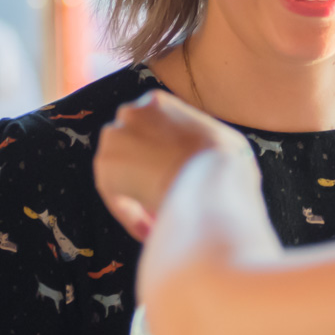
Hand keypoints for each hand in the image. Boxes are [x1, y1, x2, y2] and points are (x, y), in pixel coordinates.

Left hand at [95, 90, 248, 239]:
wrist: (213, 178)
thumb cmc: (229, 163)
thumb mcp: (223, 140)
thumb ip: (203, 145)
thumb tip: (207, 164)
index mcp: (157, 102)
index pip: (151, 133)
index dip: (162, 163)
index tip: (176, 184)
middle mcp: (131, 113)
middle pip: (132, 151)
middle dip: (146, 178)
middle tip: (165, 204)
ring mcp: (114, 138)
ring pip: (121, 174)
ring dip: (138, 197)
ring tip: (160, 222)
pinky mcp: (104, 167)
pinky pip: (117, 197)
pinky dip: (131, 216)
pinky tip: (152, 231)